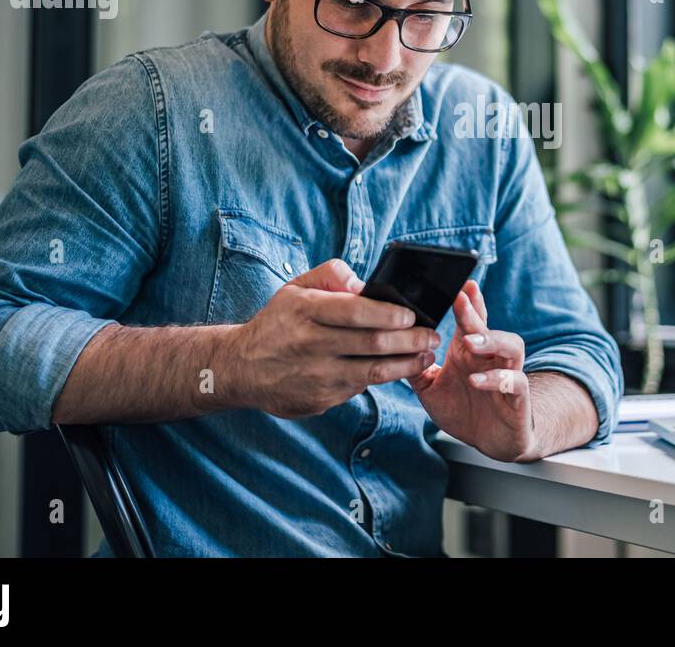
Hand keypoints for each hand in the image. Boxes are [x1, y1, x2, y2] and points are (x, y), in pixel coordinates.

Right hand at [223, 259, 440, 417]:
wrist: (241, 368)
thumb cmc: (278, 322)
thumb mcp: (295, 288)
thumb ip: (331, 274)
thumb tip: (363, 284)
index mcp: (304, 312)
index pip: (354, 311)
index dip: (388, 314)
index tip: (412, 314)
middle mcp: (310, 345)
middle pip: (371, 343)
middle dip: (410, 340)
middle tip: (433, 335)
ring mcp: (316, 376)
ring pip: (373, 372)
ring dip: (407, 364)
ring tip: (427, 354)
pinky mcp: (320, 400)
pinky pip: (360, 388)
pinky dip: (384, 378)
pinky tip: (401, 368)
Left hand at [408, 280, 539, 461]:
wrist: (491, 441)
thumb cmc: (463, 409)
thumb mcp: (430, 389)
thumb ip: (414, 368)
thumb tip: (390, 347)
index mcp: (470, 351)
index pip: (471, 319)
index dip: (468, 301)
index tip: (459, 283)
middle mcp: (491, 357)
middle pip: (487, 326)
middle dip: (474, 312)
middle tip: (460, 300)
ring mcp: (507, 374)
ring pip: (511, 345)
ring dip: (492, 340)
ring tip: (470, 342)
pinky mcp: (517, 397)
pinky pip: (515, 381)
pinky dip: (498, 379)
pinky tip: (477, 381)